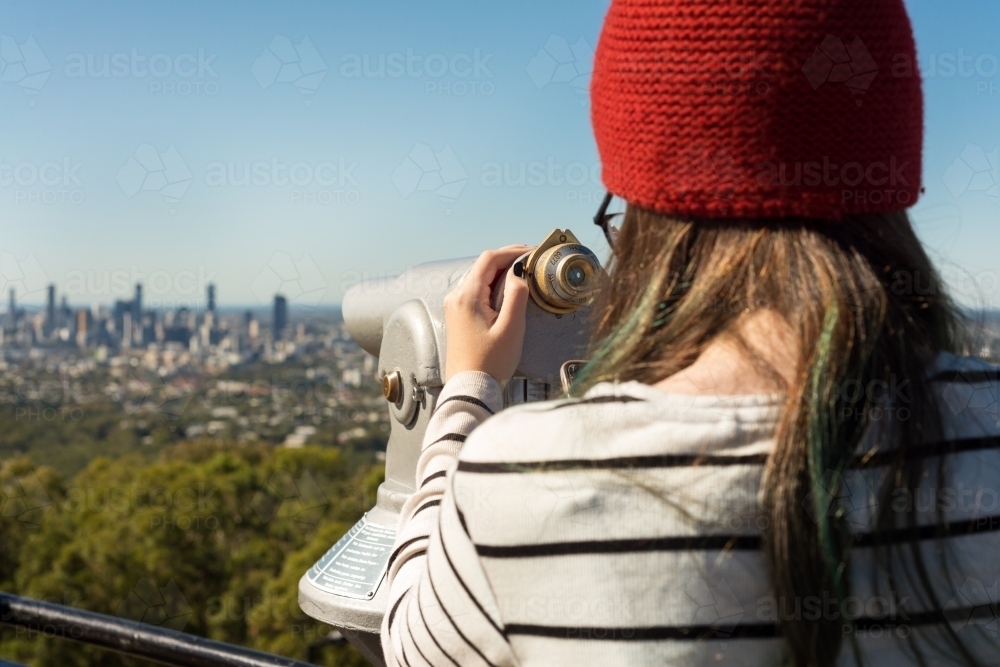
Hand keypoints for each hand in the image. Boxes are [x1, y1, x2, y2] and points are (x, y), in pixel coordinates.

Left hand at [443, 245, 532, 383]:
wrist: (470, 388)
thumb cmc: (490, 363)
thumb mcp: (511, 328)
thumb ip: (516, 295)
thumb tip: (518, 272)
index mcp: (468, 296)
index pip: (489, 259)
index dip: (512, 251)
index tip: (531, 252)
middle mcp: (457, 297)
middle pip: (483, 266)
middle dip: (507, 260)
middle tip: (531, 262)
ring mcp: (455, 306)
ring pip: (479, 278)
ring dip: (500, 273)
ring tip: (523, 275)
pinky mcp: (457, 316)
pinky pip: (475, 291)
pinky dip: (492, 286)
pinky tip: (507, 292)